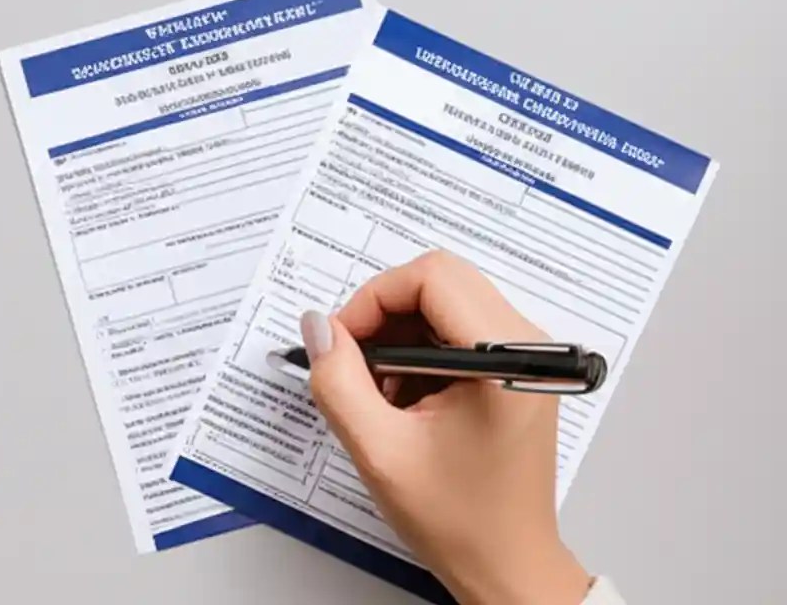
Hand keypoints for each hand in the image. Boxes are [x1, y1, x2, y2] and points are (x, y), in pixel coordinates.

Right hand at [304, 251, 589, 604]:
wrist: (507, 564)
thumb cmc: (459, 520)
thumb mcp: (380, 452)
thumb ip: (340, 382)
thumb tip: (318, 327)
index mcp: (503, 360)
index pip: (432, 278)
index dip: (373, 299)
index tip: (342, 342)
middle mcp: (525, 346)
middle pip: (440, 282)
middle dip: (384, 315)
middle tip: (353, 363)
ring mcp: (523, 356)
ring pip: (446, 301)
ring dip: (399, 336)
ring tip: (381, 393)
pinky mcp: (513, 369)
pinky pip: (457, 328)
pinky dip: (418, 351)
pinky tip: (404, 399)